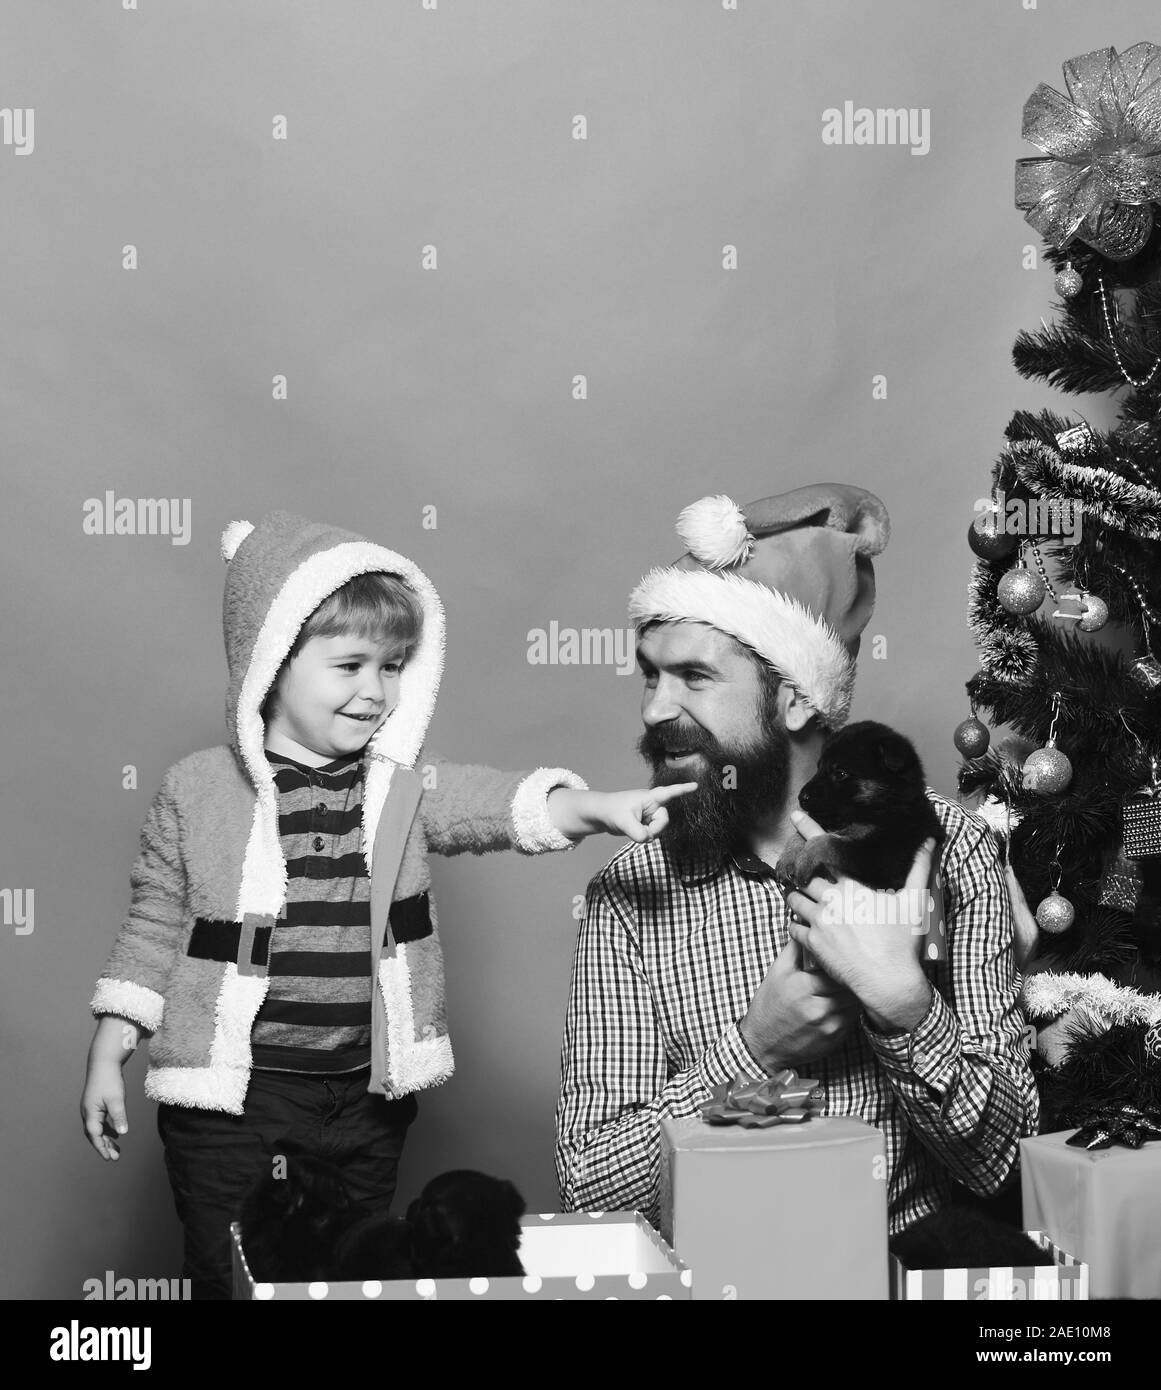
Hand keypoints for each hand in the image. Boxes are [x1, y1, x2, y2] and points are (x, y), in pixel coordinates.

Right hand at [81, 1060, 129, 1160]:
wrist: (103, 1062)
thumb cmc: (109, 1080)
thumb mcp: (116, 1099)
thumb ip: (119, 1116)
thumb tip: (122, 1133)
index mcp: (90, 1113)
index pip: (95, 1135)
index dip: (102, 1147)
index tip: (109, 1158)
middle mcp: (88, 1113)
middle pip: (94, 1135)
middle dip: (104, 1147)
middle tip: (115, 1158)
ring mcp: (90, 1109)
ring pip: (97, 1129)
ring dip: (105, 1140)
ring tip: (116, 1150)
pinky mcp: (95, 1104)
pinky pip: (100, 1122)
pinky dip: (106, 1130)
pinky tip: (115, 1134)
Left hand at [548, 783, 697, 842]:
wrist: (602, 815)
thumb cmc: (612, 810)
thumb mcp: (624, 822)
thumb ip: (638, 832)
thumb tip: (648, 839)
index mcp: (649, 797)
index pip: (669, 793)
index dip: (683, 790)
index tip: (696, 786)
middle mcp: (652, 805)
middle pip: (664, 820)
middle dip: (654, 829)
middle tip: (641, 831)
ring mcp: (650, 815)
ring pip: (658, 829)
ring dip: (648, 833)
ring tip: (633, 828)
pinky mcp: (646, 823)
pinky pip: (652, 834)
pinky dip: (644, 836)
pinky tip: (634, 831)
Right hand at [739, 935, 860, 1072]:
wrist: (763, 1045)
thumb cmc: (769, 1005)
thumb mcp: (777, 973)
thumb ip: (794, 949)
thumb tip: (806, 927)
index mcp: (801, 987)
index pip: (834, 967)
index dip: (840, 960)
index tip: (842, 955)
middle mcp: (816, 1007)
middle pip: (848, 985)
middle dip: (850, 975)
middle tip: (851, 967)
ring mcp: (827, 1025)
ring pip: (854, 1001)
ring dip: (853, 992)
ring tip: (849, 983)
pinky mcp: (835, 1038)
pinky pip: (853, 1018)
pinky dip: (850, 1008)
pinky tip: (842, 1002)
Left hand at [784, 810, 936, 1032]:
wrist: (889, 983)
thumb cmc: (903, 943)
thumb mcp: (914, 902)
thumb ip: (919, 869)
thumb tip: (928, 842)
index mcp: (852, 888)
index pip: (825, 851)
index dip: (809, 830)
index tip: (796, 815)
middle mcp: (831, 902)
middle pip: (803, 876)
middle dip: (797, 869)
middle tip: (795, 866)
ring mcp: (819, 924)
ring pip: (793, 901)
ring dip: (794, 896)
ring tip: (797, 895)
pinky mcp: (812, 945)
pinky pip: (792, 928)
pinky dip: (794, 924)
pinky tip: (800, 923)